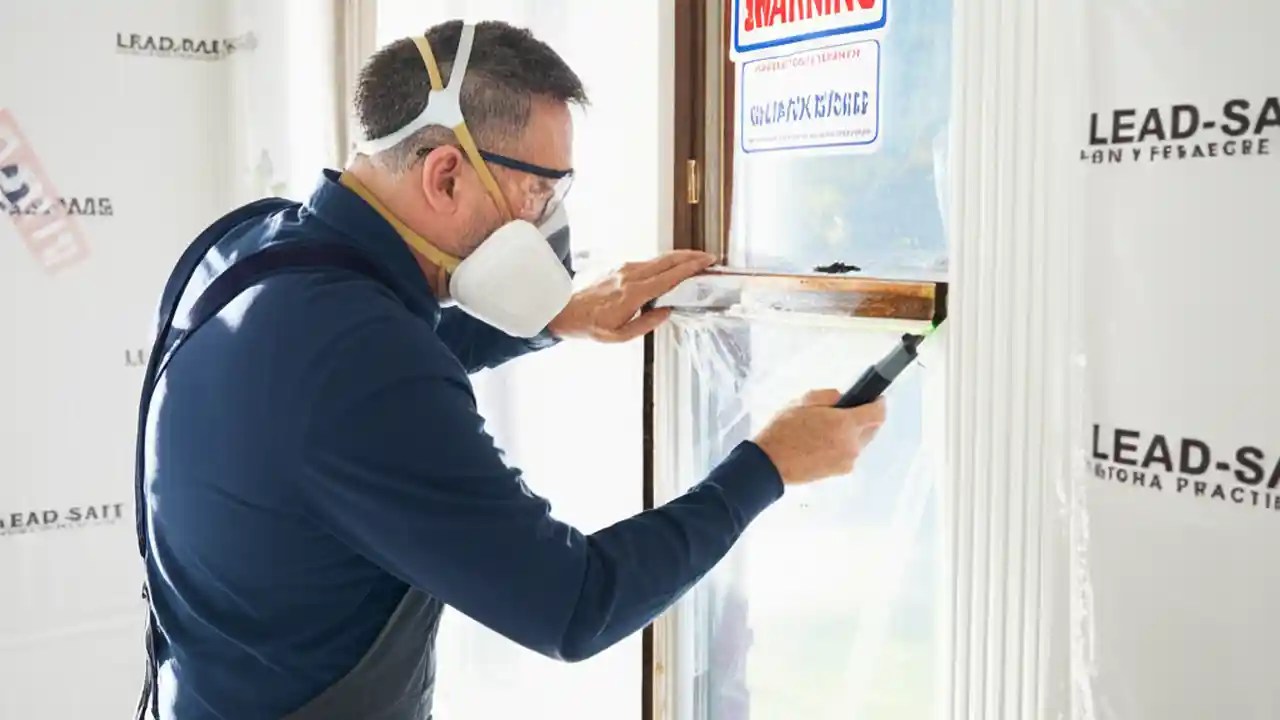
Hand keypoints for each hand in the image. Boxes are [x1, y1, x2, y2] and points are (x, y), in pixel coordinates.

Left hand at [547, 250, 714, 341]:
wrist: (562, 309)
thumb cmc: (589, 325)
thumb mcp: (618, 336)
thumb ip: (645, 324)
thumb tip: (666, 312)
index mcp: (633, 293)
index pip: (668, 277)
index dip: (690, 268)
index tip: (706, 262)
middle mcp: (630, 275)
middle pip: (667, 260)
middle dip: (690, 257)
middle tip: (708, 258)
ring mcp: (624, 268)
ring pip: (658, 258)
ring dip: (678, 258)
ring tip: (695, 261)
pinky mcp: (619, 267)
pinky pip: (648, 262)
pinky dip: (664, 262)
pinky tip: (671, 268)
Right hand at [752, 390, 886, 485]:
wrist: (770, 464)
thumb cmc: (783, 432)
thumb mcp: (804, 402)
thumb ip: (829, 396)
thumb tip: (844, 398)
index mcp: (845, 424)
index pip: (878, 413)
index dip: (880, 403)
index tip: (877, 398)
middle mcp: (851, 445)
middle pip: (873, 428)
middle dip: (866, 418)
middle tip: (849, 411)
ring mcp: (847, 461)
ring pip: (861, 442)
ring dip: (854, 433)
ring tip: (831, 428)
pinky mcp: (840, 471)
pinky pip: (850, 453)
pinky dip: (844, 445)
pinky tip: (826, 441)